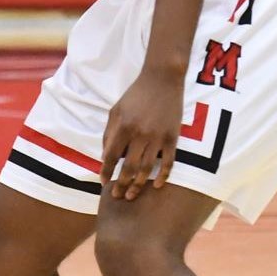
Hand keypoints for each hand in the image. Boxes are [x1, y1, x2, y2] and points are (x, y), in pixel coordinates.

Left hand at [102, 71, 184, 200]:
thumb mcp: (116, 110)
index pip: (111, 156)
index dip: (106, 171)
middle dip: (121, 184)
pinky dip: (163, 175)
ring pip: (147, 168)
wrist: (163, 79)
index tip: (104, 182)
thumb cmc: (136, 94)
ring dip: (138, 184)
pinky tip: (156, 185)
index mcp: (123, 126)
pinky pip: (168, 162)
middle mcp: (140, 134)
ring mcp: (158, 137)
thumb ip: (109, 133)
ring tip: (132, 195)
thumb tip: (105, 157)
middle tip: (117, 196)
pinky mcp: (173, 137)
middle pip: (128, 167)